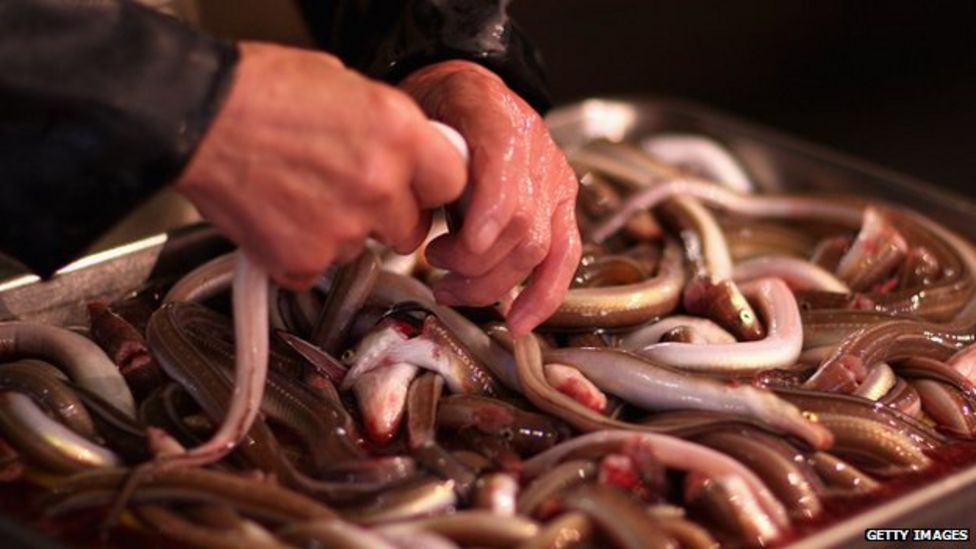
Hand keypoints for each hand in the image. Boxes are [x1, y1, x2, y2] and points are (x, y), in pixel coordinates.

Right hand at [175, 42, 465, 288]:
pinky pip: (316, 268)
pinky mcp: (301, 261)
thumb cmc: (260, 90)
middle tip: (353, 194)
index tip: (418, 187)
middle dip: (389, 217)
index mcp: (400, 135)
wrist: (193, 114)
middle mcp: (380, 186)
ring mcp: (342, 229)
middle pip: (412, 229)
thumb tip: (406, 151)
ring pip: (361, 249)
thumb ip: (388, 127)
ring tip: (300, 194)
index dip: (432, 185)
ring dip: (341, 231)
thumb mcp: (345, 84)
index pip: (453, 183)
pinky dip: (299, 251)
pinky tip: (278, 217)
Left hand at [400, 61, 580, 334]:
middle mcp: (538, 155)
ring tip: (451, 289)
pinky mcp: (562, 209)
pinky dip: (543, 295)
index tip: (449, 251)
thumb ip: (421, 162)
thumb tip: (408, 216)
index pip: (504, 178)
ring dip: (491, 283)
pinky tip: (518, 322)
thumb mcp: (418, 115)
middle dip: (473, 263)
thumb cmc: (437, 107)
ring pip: (537, 251)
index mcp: (499, 121)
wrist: (469, 89)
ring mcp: (555, 183)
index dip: (482, 220)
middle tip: (434, 265)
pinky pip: (565, 258)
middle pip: (519, 227)